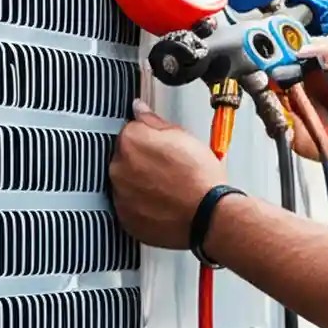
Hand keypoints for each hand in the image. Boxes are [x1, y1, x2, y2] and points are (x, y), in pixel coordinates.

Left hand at [108, 99, 227, 248]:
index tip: (159, 143)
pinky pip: (129, 206)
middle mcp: (119, 168)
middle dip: (141, 160)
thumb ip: (153, 120)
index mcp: (130, 141)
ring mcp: (120, 195)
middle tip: (167, 166)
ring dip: (139, 182)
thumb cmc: (200, 177)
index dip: (148, 136)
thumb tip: (140, 109)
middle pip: (124, 157)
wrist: (208, 214)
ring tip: (167, 186)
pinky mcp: (126, 218)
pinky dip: (141, 204)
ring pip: (126, 182)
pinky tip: (162, 202)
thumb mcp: (183, 136)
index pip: (130, 129)